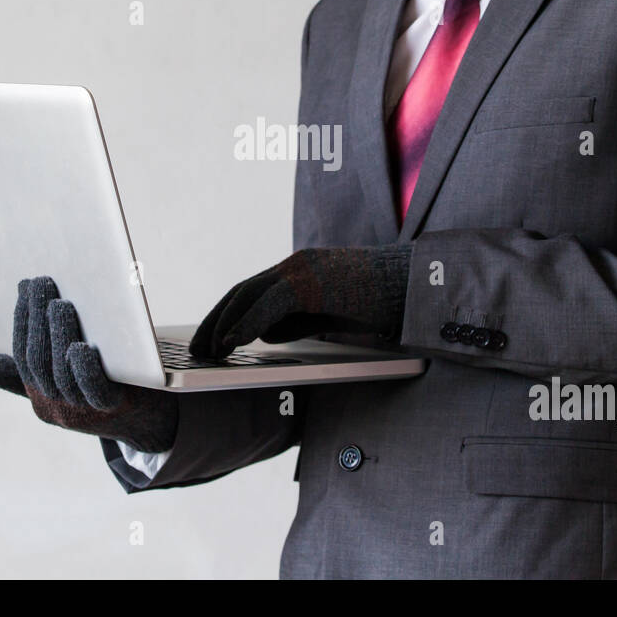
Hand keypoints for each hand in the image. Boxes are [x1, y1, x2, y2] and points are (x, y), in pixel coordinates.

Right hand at [0, 276, 177, 452]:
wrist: (152, 424)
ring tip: (60, 303)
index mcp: (40, 398)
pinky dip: (83, 367)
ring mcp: (83, 412)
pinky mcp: (113, 410)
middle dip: (36, 319)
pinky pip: (93, 389)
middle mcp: (56, 408)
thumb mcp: (60, 382)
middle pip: (38, 362)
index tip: (23, 287)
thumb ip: (25, 373)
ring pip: (61, 373)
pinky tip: (80, 345)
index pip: (21, 356)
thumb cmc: (102, 391)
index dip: (21, 321)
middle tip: (40, 283)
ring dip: (58, 336)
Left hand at [189, 244, 412, 358]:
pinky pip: (270, 302)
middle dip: (215, 321)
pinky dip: (247, 323)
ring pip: (249, 294)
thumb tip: (264, 335)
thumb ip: (297, 321)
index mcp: (300, 272)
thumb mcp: (331, 316)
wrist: (419, 287)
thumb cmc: (382, 305)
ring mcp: (304, 269)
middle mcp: (296, 265)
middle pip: (241, 291)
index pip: (251, 292)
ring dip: (224, 324)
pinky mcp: (314, 281)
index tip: (210, 340)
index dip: (227, 316)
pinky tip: (232, 343)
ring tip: (207, 351)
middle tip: (196, 349)